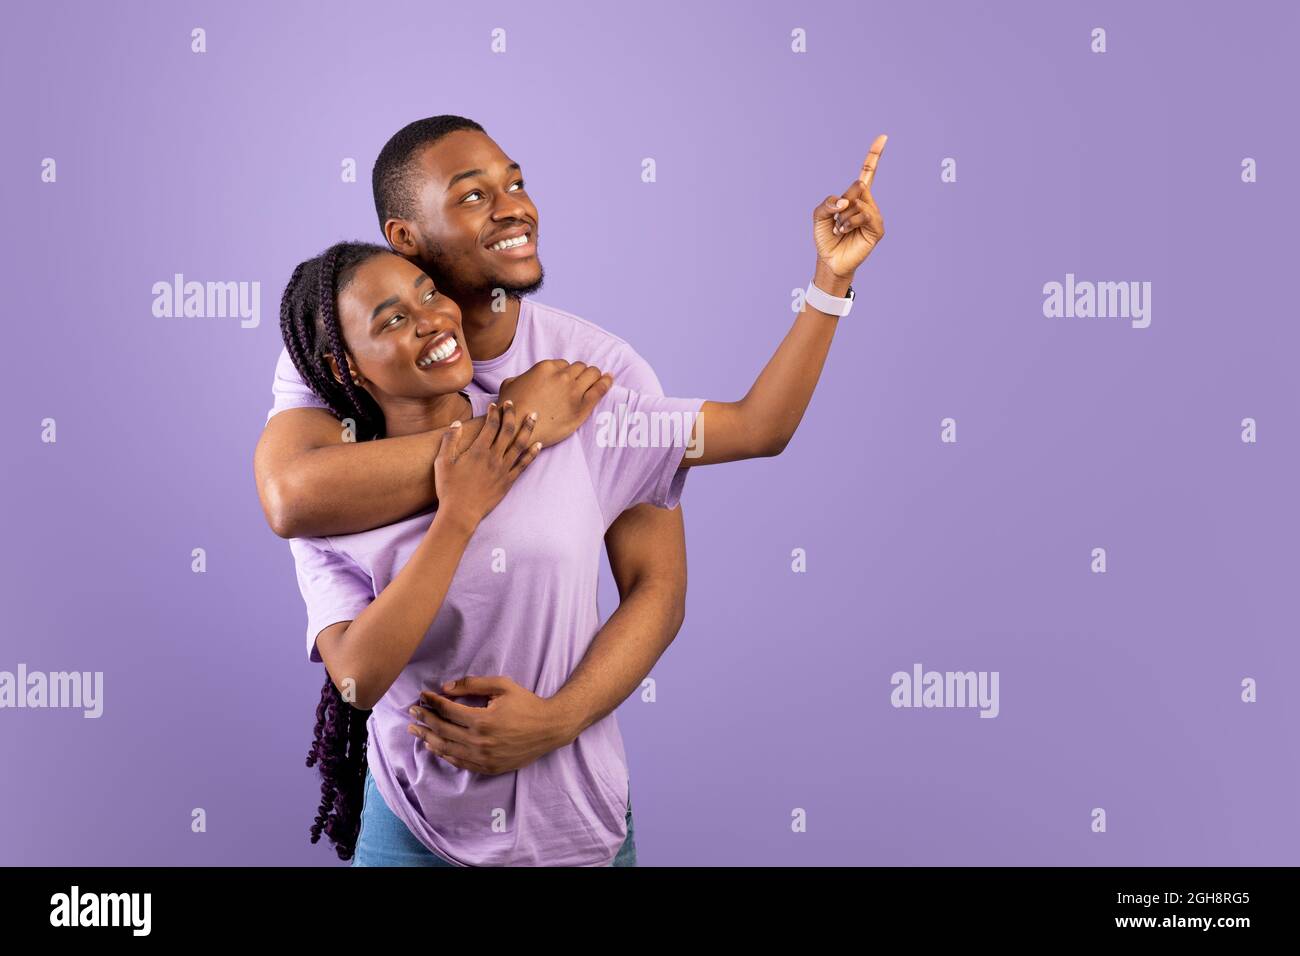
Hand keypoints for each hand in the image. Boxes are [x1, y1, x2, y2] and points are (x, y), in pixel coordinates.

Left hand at [406, 676, 577, 774]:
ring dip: (428, 738)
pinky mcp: (488, 768)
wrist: (549, 728)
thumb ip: (472, 684)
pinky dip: (444, 754)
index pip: (447, 710)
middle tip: (411, 712)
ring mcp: (483, 758)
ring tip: (415, 731)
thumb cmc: (526, 703)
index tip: (422, 696)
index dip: (432, 702)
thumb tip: (445, 688)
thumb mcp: (502, 686)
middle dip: (424, 719)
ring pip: (447, 749)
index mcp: (482, 720)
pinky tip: (434, 747)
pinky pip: (459, 763)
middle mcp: (479, 741)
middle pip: (442, 730)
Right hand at [432, 401, 541, 531]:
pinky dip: (532, 453)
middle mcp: (494, 457)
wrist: (460, 513)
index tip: (495, 405)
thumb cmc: (448, 488)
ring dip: (527, 428)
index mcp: (478, 451)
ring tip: (534, 415)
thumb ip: (450, 440)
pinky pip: (523, 465)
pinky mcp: (508, 481)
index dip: (494, 413)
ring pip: (520, 444)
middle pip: (508, 430)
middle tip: (513, 403)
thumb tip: (457, 423)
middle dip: (512, 414)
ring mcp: (503, 470)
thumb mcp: (442, 462)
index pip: (491, 425)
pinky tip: (538, 444)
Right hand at [497, 359, 612, 445]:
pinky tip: (609, 378)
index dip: (565, 372)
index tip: (566, 378)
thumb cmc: (512, 409)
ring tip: (597, 377)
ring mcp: (574, 391)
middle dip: (581, 372)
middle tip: (582, 379)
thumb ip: (520, 378)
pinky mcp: (583, 406)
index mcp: (546, 368)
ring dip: (594, 375)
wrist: (519, 430)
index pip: (563, 364)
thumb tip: (522, 379)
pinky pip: (600, 389)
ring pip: (592, 374)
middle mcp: (562, 376)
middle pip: (579, 367)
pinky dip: (606, 382)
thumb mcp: (509, 385)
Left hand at [813, 134, 887, 280]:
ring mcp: (873, 215)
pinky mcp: (877, 228)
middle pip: (858, 186)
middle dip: (842, 202)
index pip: (867, 172)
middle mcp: (867, 202)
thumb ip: (828, 202)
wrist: (829, 259)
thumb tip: (845, 202)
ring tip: (840, 229)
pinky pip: (865, 214)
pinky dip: (851, 222)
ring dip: (844, 216)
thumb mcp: (818, 215)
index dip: (874, 155)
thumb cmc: (825, 237)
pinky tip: (846, 231)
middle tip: (837, 219)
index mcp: (854, 196)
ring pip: (859, 202)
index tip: (883, 137)